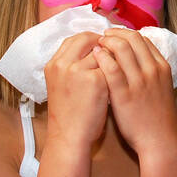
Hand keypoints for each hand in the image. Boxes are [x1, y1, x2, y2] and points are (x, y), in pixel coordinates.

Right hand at [44, 31, 109, 147]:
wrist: (70, 137)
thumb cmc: (70, 115)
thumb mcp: (62, 85)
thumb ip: (72, 67)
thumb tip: (94, 51)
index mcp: (54, 64)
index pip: (74, 39)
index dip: (90, 39)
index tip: (102, 44)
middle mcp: (63, 64)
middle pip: (86, 39)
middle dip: (103, 43)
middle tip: (115, 50)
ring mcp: (78, 71)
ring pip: (102, 51)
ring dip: (112, 57)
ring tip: (120, 67)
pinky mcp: (94, 80)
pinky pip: (112, 65)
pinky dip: (118, 70)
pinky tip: (122, 79)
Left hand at [93, 28, 176, 151]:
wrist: (159, 140)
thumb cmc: (156, 116)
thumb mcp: (160, 87)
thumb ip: (149, 71)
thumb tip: (134, 58)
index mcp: (162, 67)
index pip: (143, 39)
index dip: (126, 33)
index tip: (115, 35)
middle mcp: (152, 70)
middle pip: (132, 38)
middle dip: (115, 33)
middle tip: (103, 36)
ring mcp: (139, 81)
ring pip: (122, 48)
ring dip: (107, 42)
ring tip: (97, 45)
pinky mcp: (125, 94)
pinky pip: (111, 68)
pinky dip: (102, 58)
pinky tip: (95, 56)